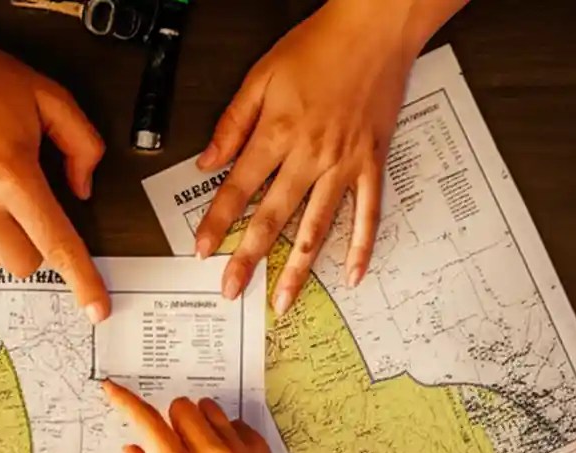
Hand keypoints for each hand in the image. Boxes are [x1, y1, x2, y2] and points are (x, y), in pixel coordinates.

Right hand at [102, 380, 312, 452]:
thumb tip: (131, 449)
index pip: (146, 423)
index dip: (125, 401)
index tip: (111, 388)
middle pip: (179, 406)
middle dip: (169, 423)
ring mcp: (239, 449)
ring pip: (207, 408)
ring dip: (197, 424)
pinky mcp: (260, 449)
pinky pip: (233, 421)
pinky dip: (223, 433)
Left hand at [194, 0, 430, 312]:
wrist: (374, 28)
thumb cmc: (318, 46)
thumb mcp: (261, 76)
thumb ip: (232, 124)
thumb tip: (207, 162)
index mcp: (277, 133)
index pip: (237, 189)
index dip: (216, 222)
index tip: (201, 250)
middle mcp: (310, 155)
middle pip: (272, 218)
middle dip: (248, 259)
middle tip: (232, 291)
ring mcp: (344, 164)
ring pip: (317, 227)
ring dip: (298, 269)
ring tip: (283, 301)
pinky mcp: (372, 163)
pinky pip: (368, 213)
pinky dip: (361, 246)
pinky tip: (351, 275)